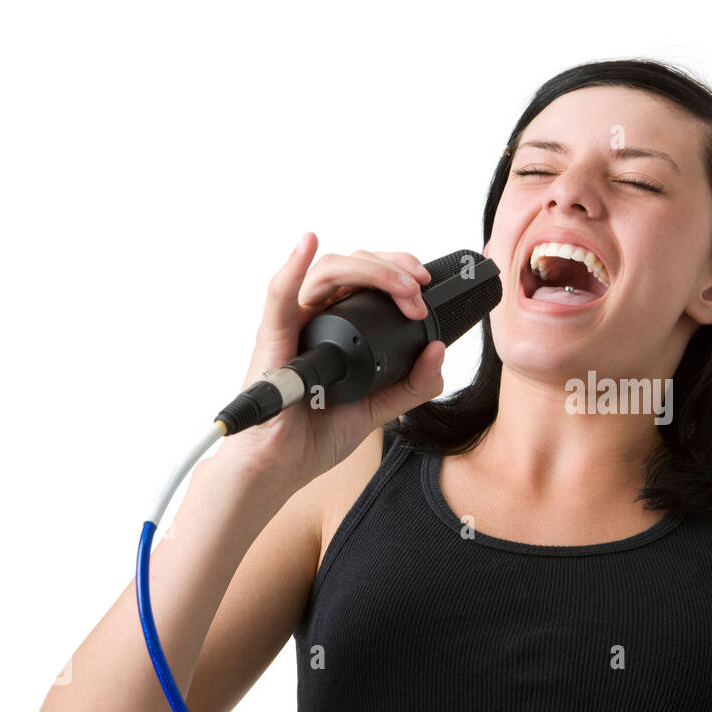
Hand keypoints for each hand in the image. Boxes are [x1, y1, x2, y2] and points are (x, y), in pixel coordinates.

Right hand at [211, 233, 446, 491]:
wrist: (282, 467)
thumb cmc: (316, 434)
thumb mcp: (381, 407)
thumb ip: (413, 384)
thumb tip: (438, 350)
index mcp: (339, 328)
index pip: (366, 280)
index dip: (397, 273)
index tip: (424, 288)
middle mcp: (316, 319)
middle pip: (351, 267)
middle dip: (391, 270)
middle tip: (419, 289)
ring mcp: (294, 326)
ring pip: (327, 272)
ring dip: (370, 270)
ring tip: (403, 287)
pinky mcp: (272, 340)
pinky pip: (280, 296)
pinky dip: (293, 266)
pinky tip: (308, 244)